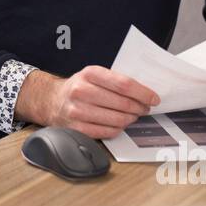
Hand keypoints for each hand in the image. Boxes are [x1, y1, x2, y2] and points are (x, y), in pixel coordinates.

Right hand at [17, 67, 159, 139]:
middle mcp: (81, 91)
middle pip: (123, 103)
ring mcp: (77, 111)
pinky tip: (118, 124)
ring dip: (130, 119)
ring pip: (117, 120)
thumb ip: (115, 80)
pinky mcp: (76, 128)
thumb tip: (144, 93)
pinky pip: (107, 132)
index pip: (124, 84)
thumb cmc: (79, 87)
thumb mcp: (93, 75)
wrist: (52, 100)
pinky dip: (118, 129)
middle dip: (139, 108)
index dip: (143, 93)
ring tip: (132, 116)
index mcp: (89, 74)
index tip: (154, 98)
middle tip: (144, 108)